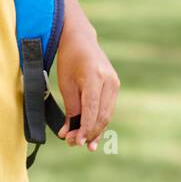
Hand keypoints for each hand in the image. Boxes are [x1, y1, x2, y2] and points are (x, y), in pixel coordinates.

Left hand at [54, 24, 118, 150]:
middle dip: (88, 132)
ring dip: (94, 130)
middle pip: (101, 115)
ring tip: (81, 142)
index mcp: (95, 76)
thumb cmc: (69, 59)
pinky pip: (108, 109)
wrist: (81, 39)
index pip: (91, 109)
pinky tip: (91, 135)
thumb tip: (68, 132)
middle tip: (72, 143)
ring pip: (107, 115)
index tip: (75, 141)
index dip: (84, 128)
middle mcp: (109, 80)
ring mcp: (115, 83)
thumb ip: (70, 108)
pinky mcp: (115, 86)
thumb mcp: (65, 83)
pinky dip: (99, 122)